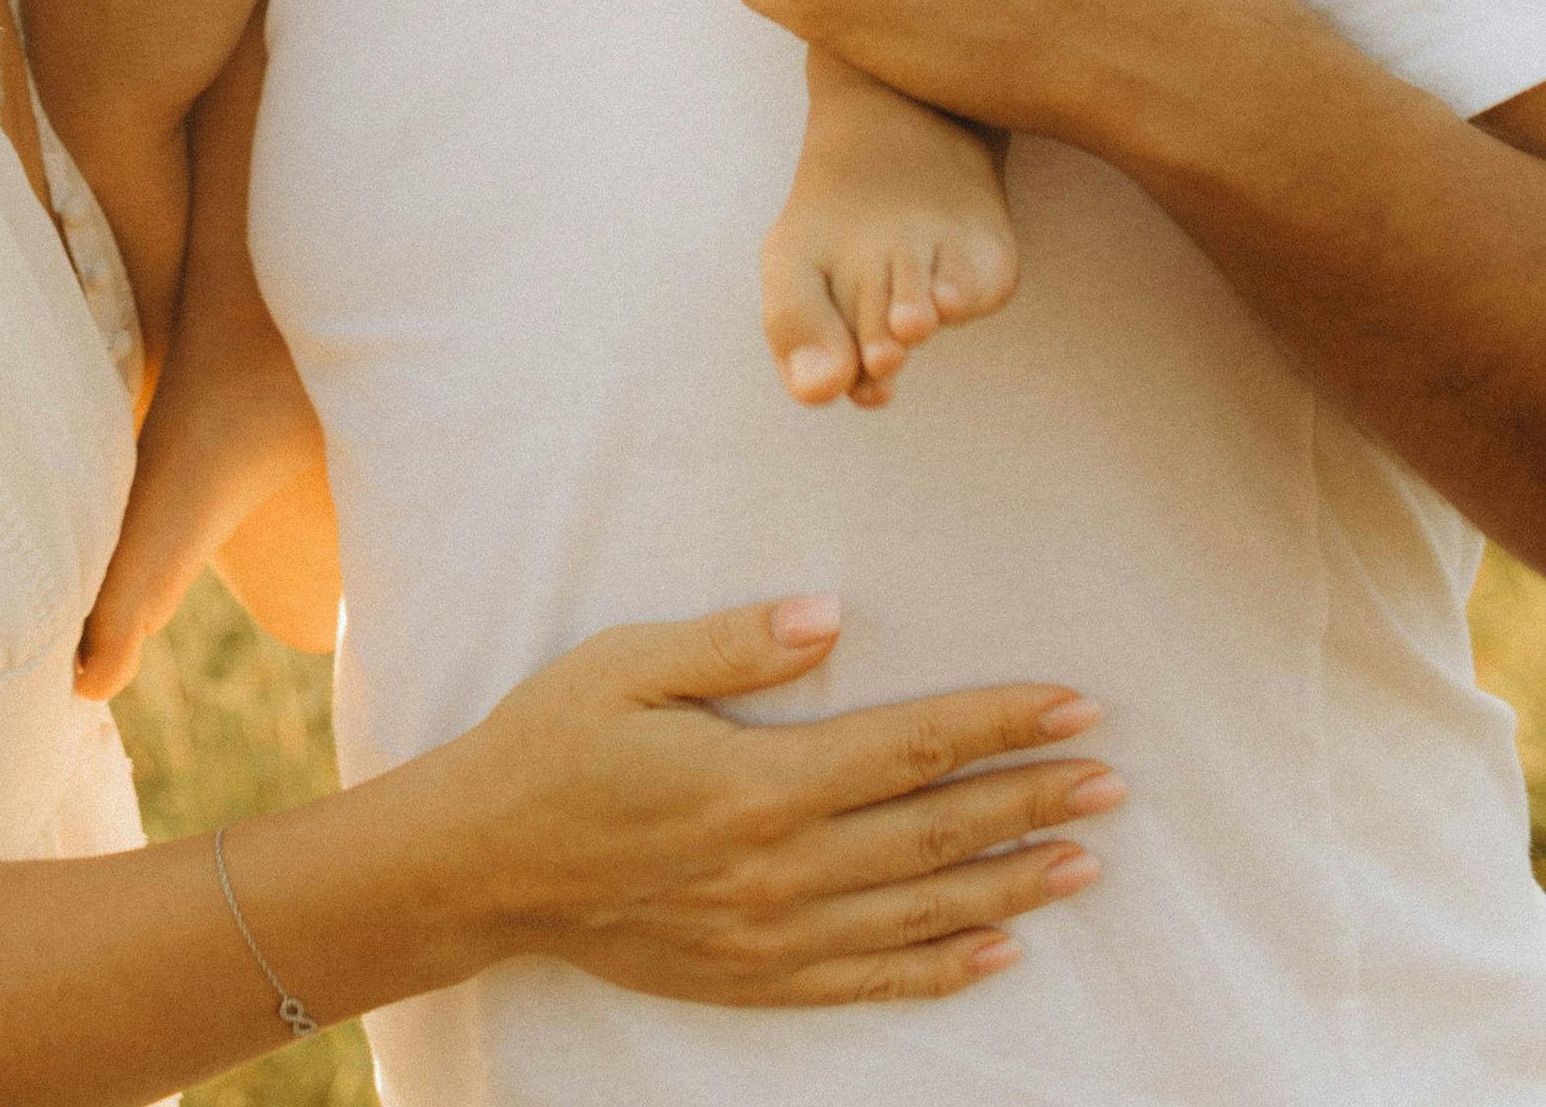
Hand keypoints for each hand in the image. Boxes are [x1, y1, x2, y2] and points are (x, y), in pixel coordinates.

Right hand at [429, 597, 1121, 1005]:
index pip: (910, 748)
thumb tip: (833, 615)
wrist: (484, 865)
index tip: (1072, 707)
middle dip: (1031, 801)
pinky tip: (999, 950)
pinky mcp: (755, 977)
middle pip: (934, 831)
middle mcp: (780, 868)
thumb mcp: (627, 664)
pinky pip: (872, 979)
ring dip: (1010, 883)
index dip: (998, 724)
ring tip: (1084, 861)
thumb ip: (734, 643)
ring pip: (920, 909)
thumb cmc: (551, 744)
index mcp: (756, 781)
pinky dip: (943, 966)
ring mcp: (772, 935)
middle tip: (1110, 782)